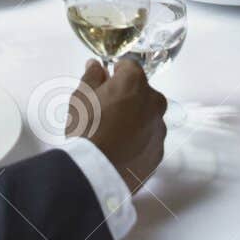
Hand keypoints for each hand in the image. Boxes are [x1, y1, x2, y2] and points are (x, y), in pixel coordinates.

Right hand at [68, 57, 166, 195]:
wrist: (96, 172)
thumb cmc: (87, 129)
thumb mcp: (81, 97)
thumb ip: (92, 76)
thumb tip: (96, 66)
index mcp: (135, 83)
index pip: (129, 66)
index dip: (115, 72)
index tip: (105, 82)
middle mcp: (153, 102)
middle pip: (142, 92)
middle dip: (127, 96)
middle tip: (106, 110)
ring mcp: (158, 129)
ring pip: (147, 116)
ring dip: (135, 119)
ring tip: (112, 134)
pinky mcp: (158, 152)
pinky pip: (149, 139)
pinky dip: (138, 141)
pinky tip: (120, 149)